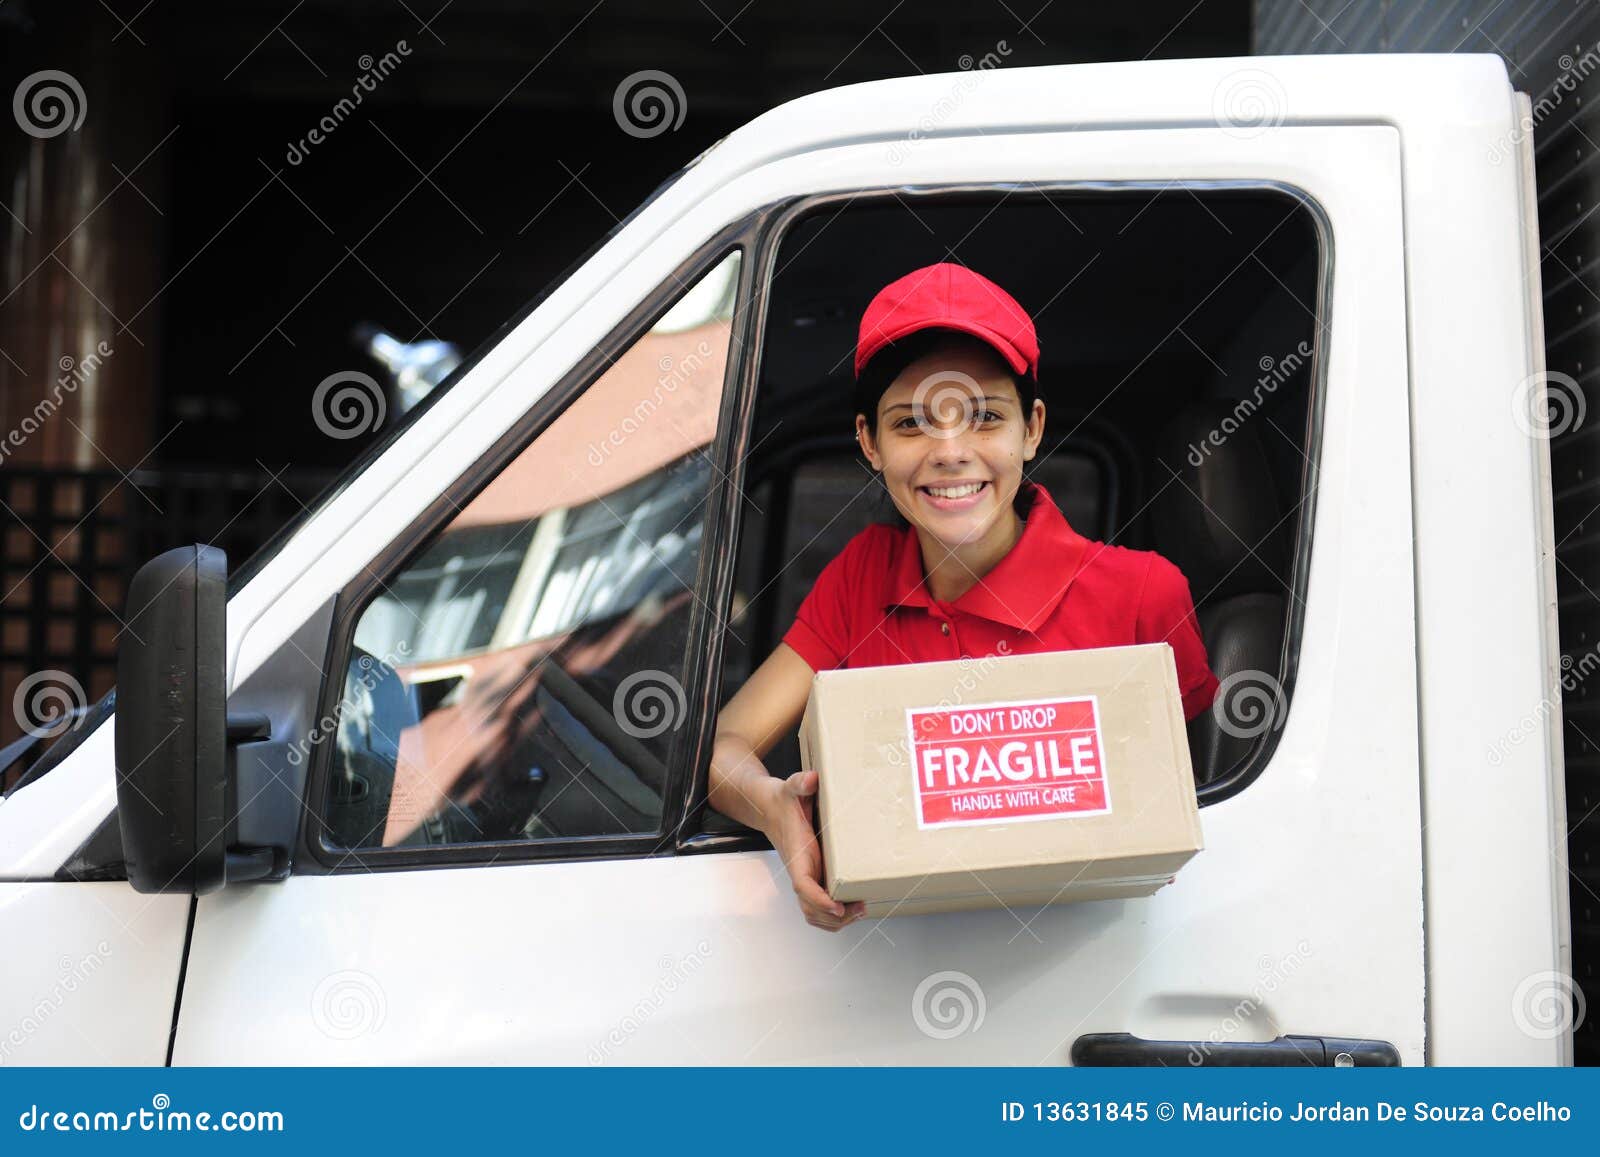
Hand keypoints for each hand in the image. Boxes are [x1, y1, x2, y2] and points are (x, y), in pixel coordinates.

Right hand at [761, 770, 866, 931]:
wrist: (768, 807)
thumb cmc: (781, 801)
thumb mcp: (790, 788)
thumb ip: (800, 783)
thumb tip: (812, 779)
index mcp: (797, 855)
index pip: (803, 885)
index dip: (819, 899)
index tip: (837, 906)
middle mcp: (800, 871)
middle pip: (810, 908)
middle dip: (834, 915)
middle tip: (860, 907)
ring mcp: (805, 877)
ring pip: (814, 912)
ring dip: (835, 920)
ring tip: (859, 911)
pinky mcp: (811, 877)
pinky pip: (818, 906)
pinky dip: (832, 916)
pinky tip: (851, 909)